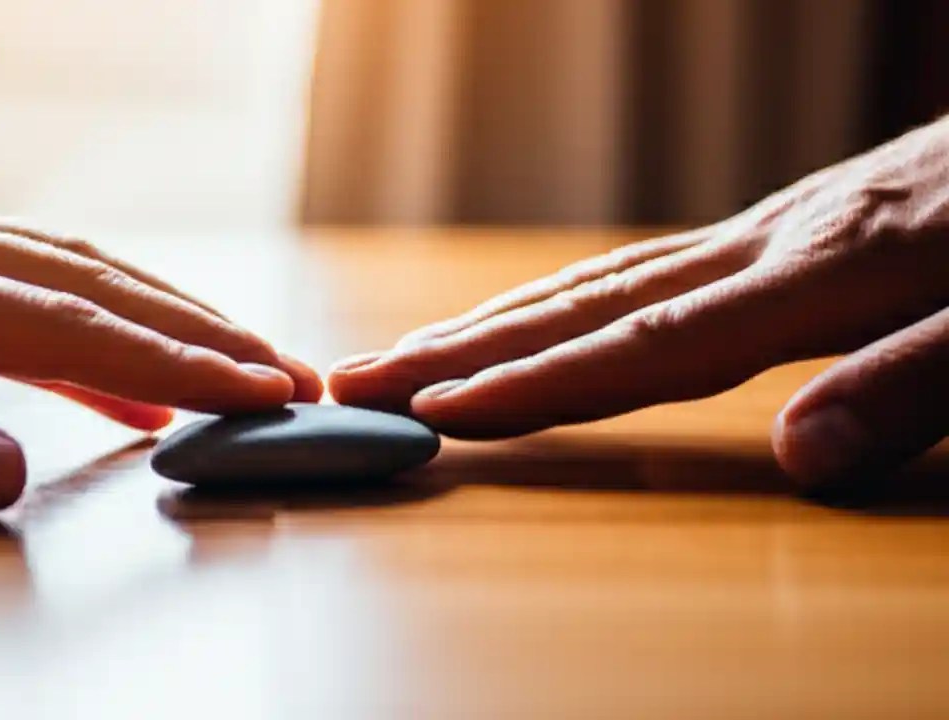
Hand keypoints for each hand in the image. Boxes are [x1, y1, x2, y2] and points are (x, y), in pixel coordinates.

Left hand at [0, 182, 320, 512]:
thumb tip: (7, 472)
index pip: (52, 320)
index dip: (166, 357)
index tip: (260, 388)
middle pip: (78, 275)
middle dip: (194, 325)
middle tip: (290, 372)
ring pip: (55, 259)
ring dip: (153, 309)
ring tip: (234, 360)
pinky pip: (7, 272)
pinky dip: (80, 316)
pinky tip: (116, 361)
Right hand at [330, 118, 948, 489]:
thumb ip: (914, 385)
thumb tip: (799, 460)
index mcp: (818, 273)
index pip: (645, 344)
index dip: (540, 385)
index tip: (440, 413)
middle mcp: (765, 247)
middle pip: (584, 306)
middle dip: (463, 348)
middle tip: (360, 377)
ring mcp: (765, 232)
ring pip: (595, 281)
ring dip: (491, 321)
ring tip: (409, 355)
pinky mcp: (779, 229)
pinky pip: (636, 271)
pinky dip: (560, 302)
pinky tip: (534, 316)